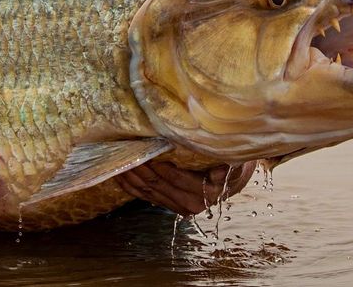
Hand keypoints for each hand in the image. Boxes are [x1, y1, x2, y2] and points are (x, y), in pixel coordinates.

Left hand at [116, 160, 256, 215]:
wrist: (234, 179)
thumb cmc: (232, 163)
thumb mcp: (235, 161)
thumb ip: (227, 166)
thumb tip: (218, 172)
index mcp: (206, 192)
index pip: (174, 177)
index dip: (156, 163)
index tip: (142, 146)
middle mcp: (191, 203)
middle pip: (157, 184)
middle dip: (139, 166)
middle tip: (124, 148)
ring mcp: (179, 207)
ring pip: (148, 192)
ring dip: (131, 176)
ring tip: (118, 159)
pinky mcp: (170, 205)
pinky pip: (146, 197)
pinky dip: (131, 186)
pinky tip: (120, 175)